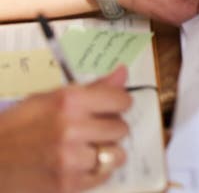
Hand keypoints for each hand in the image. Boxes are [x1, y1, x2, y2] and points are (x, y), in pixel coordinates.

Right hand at [0, 67, 131, 192]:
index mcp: (69, 101)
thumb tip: (123, 72)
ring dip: (106, 152)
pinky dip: (96, 171)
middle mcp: (72, 128)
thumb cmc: (18, 126)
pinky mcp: (68, 184)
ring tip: (87, 149)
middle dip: (110, 129)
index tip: (110, 108)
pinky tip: (79, 165)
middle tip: (91, 131)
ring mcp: (71, 159)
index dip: (118, 104)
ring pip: (117, 154)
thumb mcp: (48, 99)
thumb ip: (91, 88)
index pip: (121, 99)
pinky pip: (104, 175)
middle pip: (121, 127)